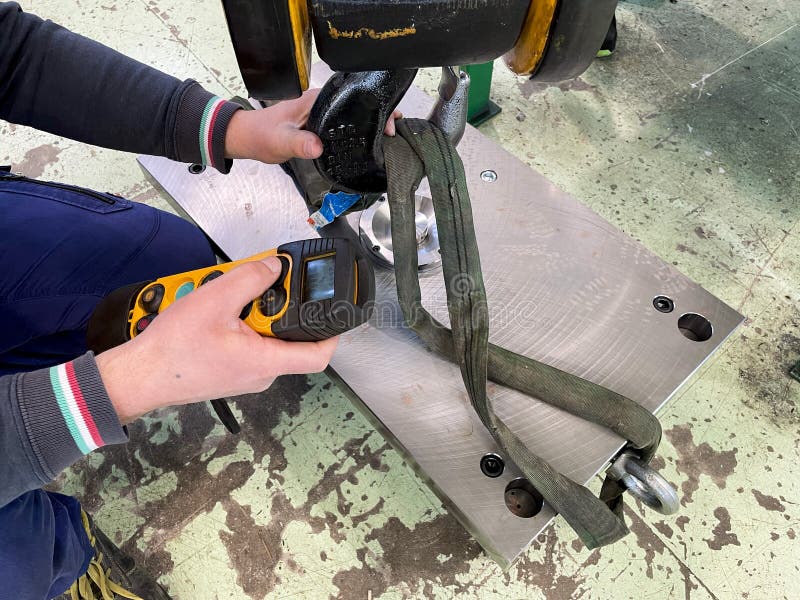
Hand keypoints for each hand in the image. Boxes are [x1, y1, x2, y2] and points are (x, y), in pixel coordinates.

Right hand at [96, 257, 337, 423]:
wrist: (139, 376)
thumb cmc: (172, 349)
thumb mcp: (215, 300)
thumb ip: (250, 278)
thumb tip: (274, 267)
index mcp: (266, 361)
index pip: (319, 354)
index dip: (332, 332)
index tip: (332, 309)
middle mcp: (261, 373)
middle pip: (287, 336)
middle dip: (273, 307)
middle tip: (252, 288)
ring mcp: (245, 375)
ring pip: (262, 337)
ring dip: (248, 313)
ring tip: (222, 300)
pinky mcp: (229, 371)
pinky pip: (244, 343)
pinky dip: (235, 324)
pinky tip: (212, 314)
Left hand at [224, 88, 403, 163]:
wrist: (248, 137)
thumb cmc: (262, 135)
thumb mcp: (280, 141)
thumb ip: (298, 144)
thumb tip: (317, 147)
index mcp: (315, 101)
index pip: (351, 97)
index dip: (373, 107)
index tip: (387, 121)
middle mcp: (321, 103)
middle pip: (357, 105)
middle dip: (378, 115)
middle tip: (393, 132)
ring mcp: (322, 113)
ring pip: (353, 115)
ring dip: (370, 124)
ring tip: (388, 138)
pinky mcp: (320, 124)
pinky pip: (344, 125)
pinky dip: (358, 131)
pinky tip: (367, 142)